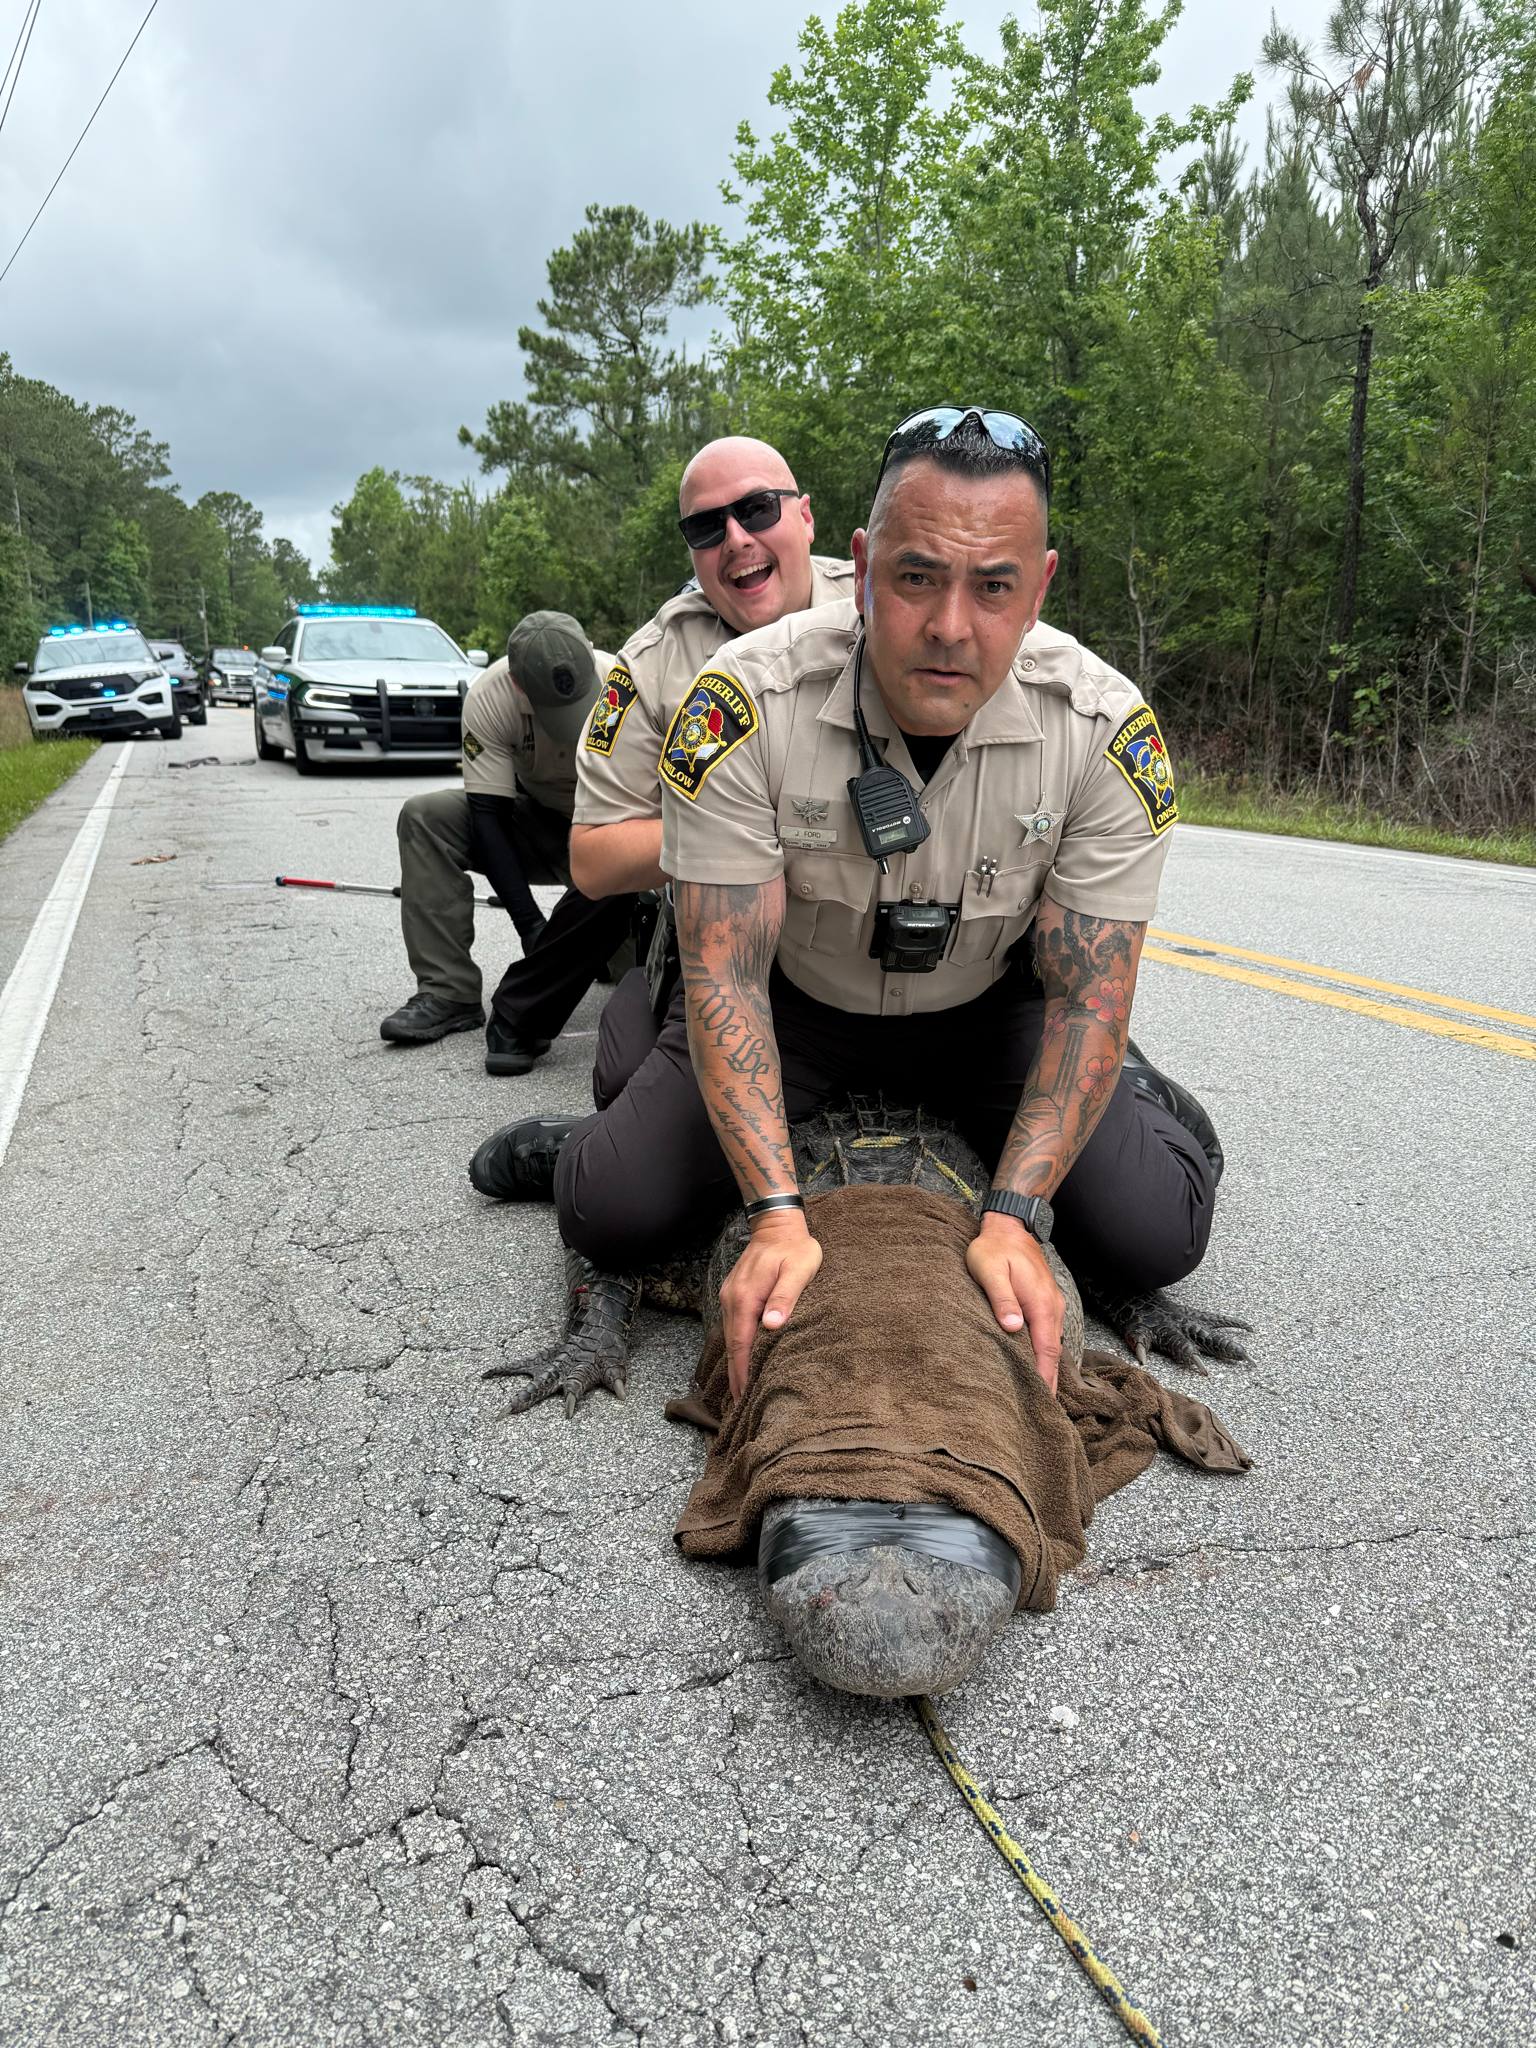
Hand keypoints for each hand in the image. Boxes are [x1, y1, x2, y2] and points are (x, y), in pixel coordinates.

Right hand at [721, 1212, 822, 1402]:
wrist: (778, 1224)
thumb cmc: (795, 1248)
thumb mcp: (798, 1271)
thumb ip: (785, 1298)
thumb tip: (771, 1326)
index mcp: (746, 1297)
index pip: (741, 1343)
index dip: (742, 1371)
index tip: (744, 1396)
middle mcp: (732, 1299)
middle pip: (731, 1345)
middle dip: (735, 1375)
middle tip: (739, 1405)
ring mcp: (730, 1295)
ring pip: (729, 1336)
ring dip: (734, 1363)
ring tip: (741, 1389)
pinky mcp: (734, 1293)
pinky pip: (731, 1326)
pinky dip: (735, 1346)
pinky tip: (741, 1358)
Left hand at [966, 1215, 1062, 1394]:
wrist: (1009, 1227)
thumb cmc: (994, 1249)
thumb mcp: (991, 1271)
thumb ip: (1002, 1298)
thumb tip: (1013, 1327)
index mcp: (1041, 1304)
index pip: (1045, 1349)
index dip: (1044, 1377)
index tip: (1044, 1403)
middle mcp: (1052, 1307)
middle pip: (1053, 1352)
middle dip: (1049, 1381)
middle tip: (1044, 1412)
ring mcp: (1051, 1305)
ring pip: (1052, 1344)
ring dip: (1047, 1368)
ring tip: (1041, 1396)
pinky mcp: (1045, 1302)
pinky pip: (1049, 1333)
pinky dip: (1045, 1353)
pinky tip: (1038, 1364)